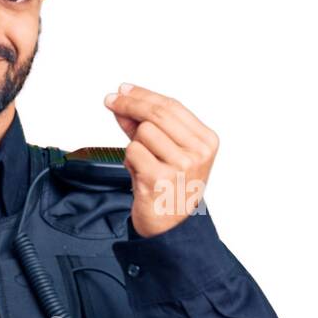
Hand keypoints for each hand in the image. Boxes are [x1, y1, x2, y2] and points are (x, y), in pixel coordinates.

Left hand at [104, 83, 218, 237]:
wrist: (171, 227)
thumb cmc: (170, 187)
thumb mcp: (166, 151)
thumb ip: (146, 125)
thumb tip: (123, 100)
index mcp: (206, 141)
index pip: (172, 106)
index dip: (144, 95)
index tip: (124, 89)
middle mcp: (198, 152)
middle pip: (158, 113)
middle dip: (130, 103)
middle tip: (111, 100)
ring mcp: (181, 166)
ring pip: (144, 131)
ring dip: (135, 143)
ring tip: (143, 162)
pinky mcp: (160, 178)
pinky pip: (133, 151)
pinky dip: (130, 161)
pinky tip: (139, 173)